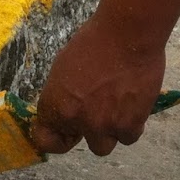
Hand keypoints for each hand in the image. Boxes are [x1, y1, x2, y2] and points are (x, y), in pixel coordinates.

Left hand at [30, 17, 166, 156]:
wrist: (127, 35)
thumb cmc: (94, 41)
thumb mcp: (64, 66)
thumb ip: (63, 93)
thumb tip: (68, 104)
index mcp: (55, 106)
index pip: (45, 140)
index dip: (57, 137)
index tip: (68, 130)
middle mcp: (78, 121)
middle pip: (84, 144)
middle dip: (91, 131)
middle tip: (100, 112)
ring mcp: (105, 125)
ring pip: (107, 145)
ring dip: (111, 130)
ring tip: (119, 107)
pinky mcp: (130, 123)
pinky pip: (130, 137)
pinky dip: (132, 124)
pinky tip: (133, 105)